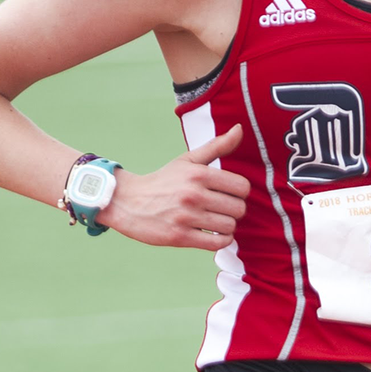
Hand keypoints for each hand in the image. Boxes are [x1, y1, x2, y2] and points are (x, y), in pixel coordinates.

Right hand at [100, 125, 251, 250]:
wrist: (128, 202)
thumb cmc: (163, 181)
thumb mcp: (188, 160)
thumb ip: (217, 146)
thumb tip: (239, 128)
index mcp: (198, 174)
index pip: (242, 187)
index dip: (239, 192)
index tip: (228, 194)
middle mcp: (193, 194)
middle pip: (238, 208)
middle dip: (233, 210)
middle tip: (221, 209)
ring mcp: (186, 216)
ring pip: (229, 227)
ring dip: (226, 226)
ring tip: (214, 221)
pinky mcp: (180, 237)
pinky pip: (216, 243)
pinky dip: (220, 240)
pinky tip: (212, 234)